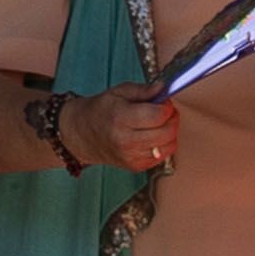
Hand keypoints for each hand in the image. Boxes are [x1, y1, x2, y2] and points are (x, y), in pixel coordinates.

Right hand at [63, 85, 179, 174]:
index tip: (163, 102)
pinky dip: (163, 144)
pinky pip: (163, 156)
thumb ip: (144, 90)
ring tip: (159, 124)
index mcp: (121, 118)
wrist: (82, 134)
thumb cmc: (101, 111)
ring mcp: (131, 156)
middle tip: (165, 112)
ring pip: (168, 145)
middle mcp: (126, 140)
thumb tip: (164, 89)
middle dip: (172, 119)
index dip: (167, 106)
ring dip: (170, 132)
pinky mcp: (135, 166)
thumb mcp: (119, 92)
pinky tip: (153, 136)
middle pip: (167, 132)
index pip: (158, 115)